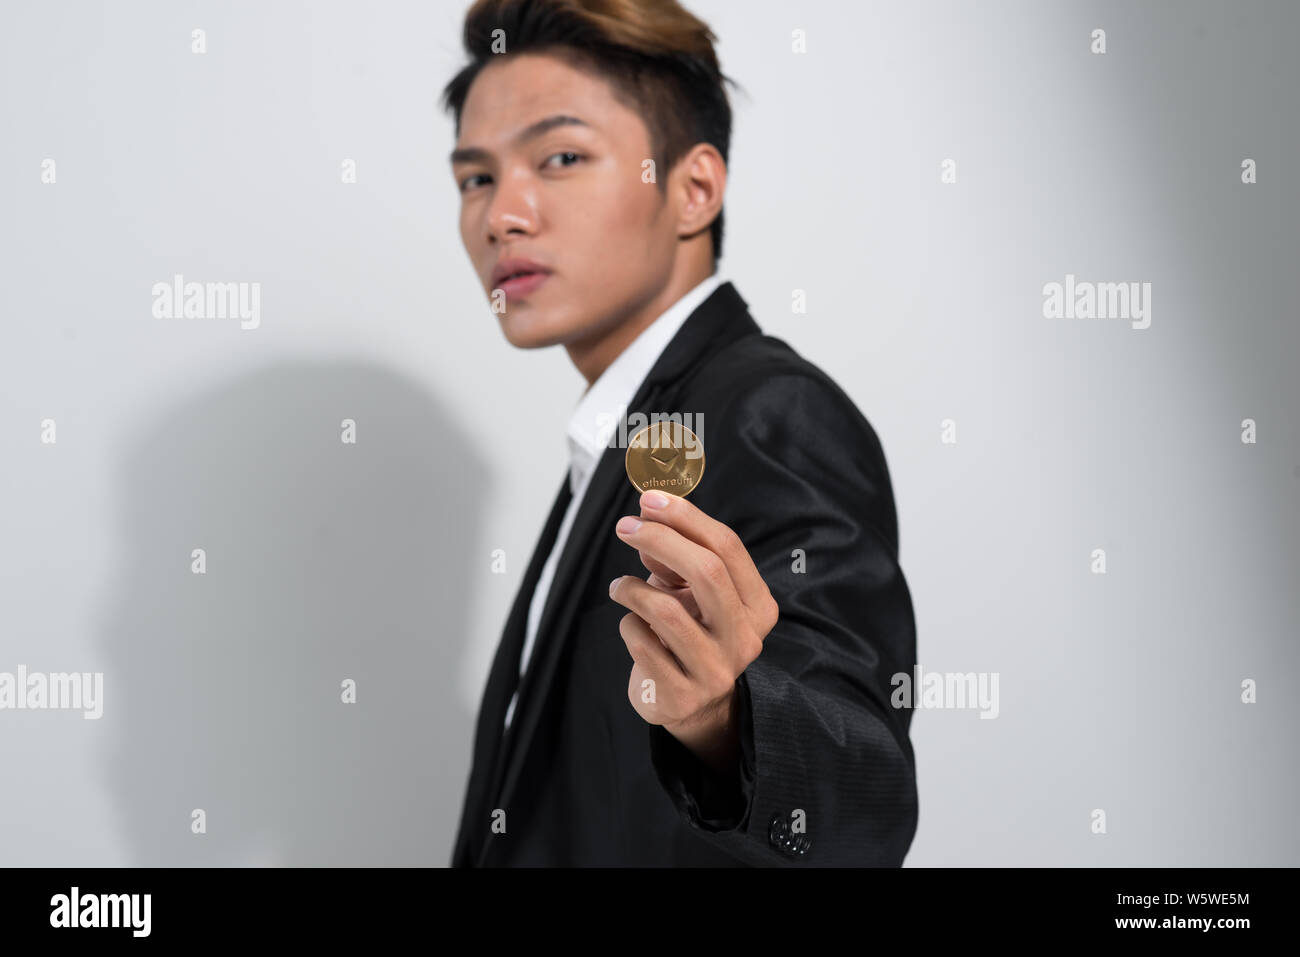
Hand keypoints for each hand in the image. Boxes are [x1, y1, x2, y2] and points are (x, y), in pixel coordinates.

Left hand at [609, 489, 778, 774]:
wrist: (690, 705)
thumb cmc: (690, 632)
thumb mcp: (692, 592)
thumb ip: (677, 555)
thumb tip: (648, 512)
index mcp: (758, 606)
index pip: (727, 548)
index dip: (686, 518)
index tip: (649, 500)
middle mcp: (746, 639)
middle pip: (707, 572)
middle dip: (661, 540)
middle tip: (626, 527)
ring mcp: (716, 671)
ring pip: (666, 610)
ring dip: (632, 589)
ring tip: (619, 587)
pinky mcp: (682, 696)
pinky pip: (641, 643)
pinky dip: (627, 625)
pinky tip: (630, 626)